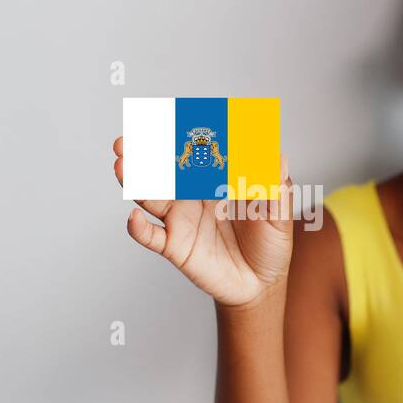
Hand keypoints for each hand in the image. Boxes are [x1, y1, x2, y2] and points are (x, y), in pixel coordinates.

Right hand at [112, 136, 295, 307]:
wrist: (261, 284)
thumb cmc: (270, 244)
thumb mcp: (279, 213)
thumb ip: (275, 187)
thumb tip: (278, 156)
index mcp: (216, 179)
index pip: (195, 151)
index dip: (180, 134)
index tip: (170, 117)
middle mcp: (192, 195)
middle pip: (163, 168)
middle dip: (144, 152)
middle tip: (129, 137)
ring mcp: (180, 219)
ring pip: (151, 196)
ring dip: (134, 181)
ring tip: (122, 166)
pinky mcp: (175, 245)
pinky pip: (151, 236)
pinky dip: (138, 228)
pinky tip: (133, 218)